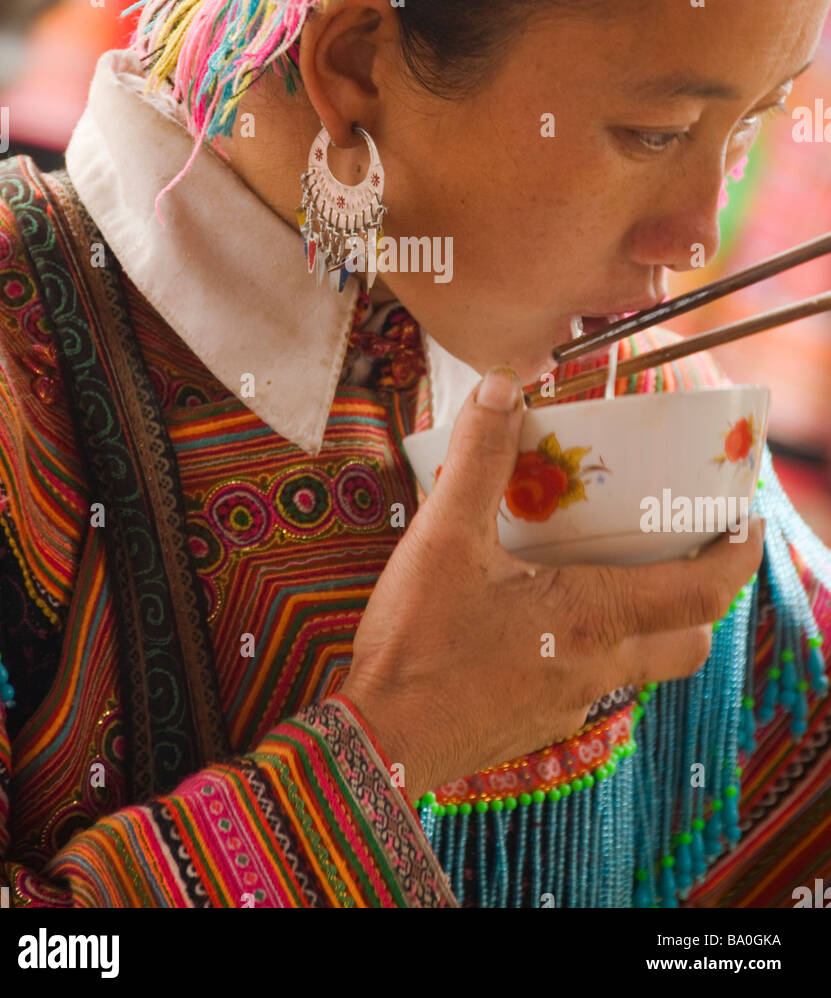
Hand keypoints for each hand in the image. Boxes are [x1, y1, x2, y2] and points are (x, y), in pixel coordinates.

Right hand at [342, 366, 764, 802]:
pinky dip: (593, 645)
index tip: (745, 521)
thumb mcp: (444, 536)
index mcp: (594, 615)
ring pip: (640, 661)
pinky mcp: (538, 722)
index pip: (703, 591)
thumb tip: (503, 388)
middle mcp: (599, 664)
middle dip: (699, 595)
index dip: (737, 555)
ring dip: (644, 621)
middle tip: (680, 550)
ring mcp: (570, 701)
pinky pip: (591, 680)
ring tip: (605, 573)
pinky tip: (541, 619)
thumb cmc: (420, 640)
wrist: (380, 738)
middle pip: (688, 637)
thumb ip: (478, 458)